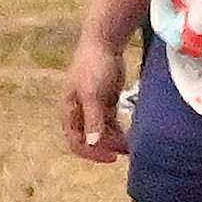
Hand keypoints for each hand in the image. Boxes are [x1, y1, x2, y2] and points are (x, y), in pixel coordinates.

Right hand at [60, 37, 131, 161]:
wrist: (103, 44)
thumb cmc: (94, 68)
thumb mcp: (93, 95)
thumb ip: (93, 119)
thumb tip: (92, 143)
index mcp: (69, 112)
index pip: (77, 142)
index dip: (93, 153)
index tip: (112, 157)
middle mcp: (78, 113)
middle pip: (90, 140)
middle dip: (106, 148)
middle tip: (126, 152)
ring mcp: (92, 108)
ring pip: (101, 133)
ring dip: (114, 141)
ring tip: (132, 145)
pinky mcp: (104, 103)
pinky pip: (110, 124)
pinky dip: (118, 131)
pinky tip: (131, 136)